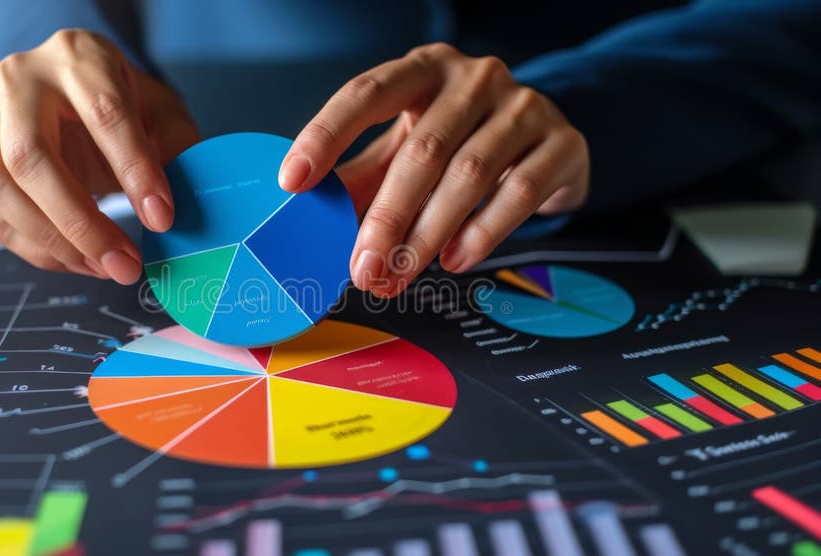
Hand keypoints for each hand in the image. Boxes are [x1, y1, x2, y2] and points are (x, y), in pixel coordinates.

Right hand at [0, 30, 199, 283]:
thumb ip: (177, 148)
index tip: (162, 218)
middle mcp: (22, 82)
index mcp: (77, 57)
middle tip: (125, 263)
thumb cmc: (125, 102)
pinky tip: (83, 263)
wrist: (79, 94)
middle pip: (30, 156)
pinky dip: (41, 251)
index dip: (135, 170)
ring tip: (106, 267)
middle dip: (80, 222)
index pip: (103, 113)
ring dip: (54, 242)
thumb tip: (175, 209)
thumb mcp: (162, 111)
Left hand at [280, 43, 588, 296]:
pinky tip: (455, 261)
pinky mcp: (561, 143)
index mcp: (423, 69)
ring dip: (429, 235)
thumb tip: (314, 221)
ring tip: (402, 275)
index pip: (367, 93)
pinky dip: (483, 233)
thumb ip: (366, 179)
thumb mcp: (410, 148)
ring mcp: (524, 106)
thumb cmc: (465, 140)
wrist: (548, 141)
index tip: (293, 181)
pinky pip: (519, 192)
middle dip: (387, 217)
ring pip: (470, 174)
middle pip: (423, 149)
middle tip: (363, 267)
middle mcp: (474, 78)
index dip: (327, 135)